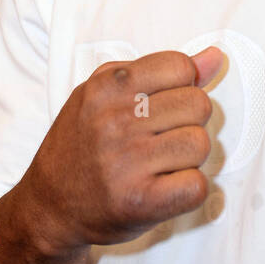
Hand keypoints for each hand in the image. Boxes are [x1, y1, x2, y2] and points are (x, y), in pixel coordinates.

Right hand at [19, 46, 223, 251]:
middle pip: (198, 105)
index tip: (164, 104)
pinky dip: (189, 188)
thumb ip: (160, 71)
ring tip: (162, 163)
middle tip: (163, 138)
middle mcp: (114, 122)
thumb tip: (216, 57)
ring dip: (189, 157)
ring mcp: (126, 163)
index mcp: (106, 87)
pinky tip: (166, 187)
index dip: (183, 86)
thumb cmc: (83, 144)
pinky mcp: (139, 203)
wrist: (48, 206)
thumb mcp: (107, 94)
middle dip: (189, 121)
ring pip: (200, 144)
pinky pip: (196, 186)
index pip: (180, 67)